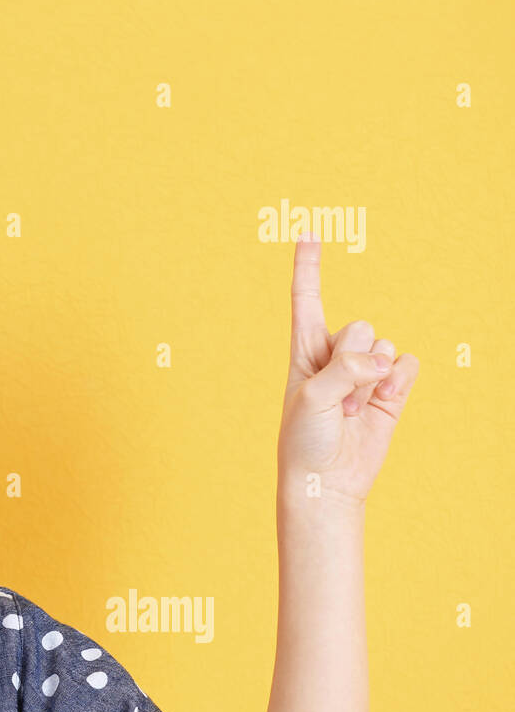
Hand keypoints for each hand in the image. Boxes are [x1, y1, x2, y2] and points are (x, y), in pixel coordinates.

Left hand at [278, 235, 419, 506]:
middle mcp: (335, 355)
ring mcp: (365, 372)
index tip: (308, 232)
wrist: (326, 480)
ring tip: (350, 411)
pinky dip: (398, 383)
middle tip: (335, 401)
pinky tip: (380, 405)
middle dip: (353, 361)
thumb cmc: (304, 439)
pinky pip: (407, 365)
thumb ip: (344, 368)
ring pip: (385, 347)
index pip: (307, 300)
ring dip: (371, 381)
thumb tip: (383, 360)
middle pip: (360, 326)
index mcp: (304, 350)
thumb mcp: (310, 397)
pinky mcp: (391, 391)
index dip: (308, 267)